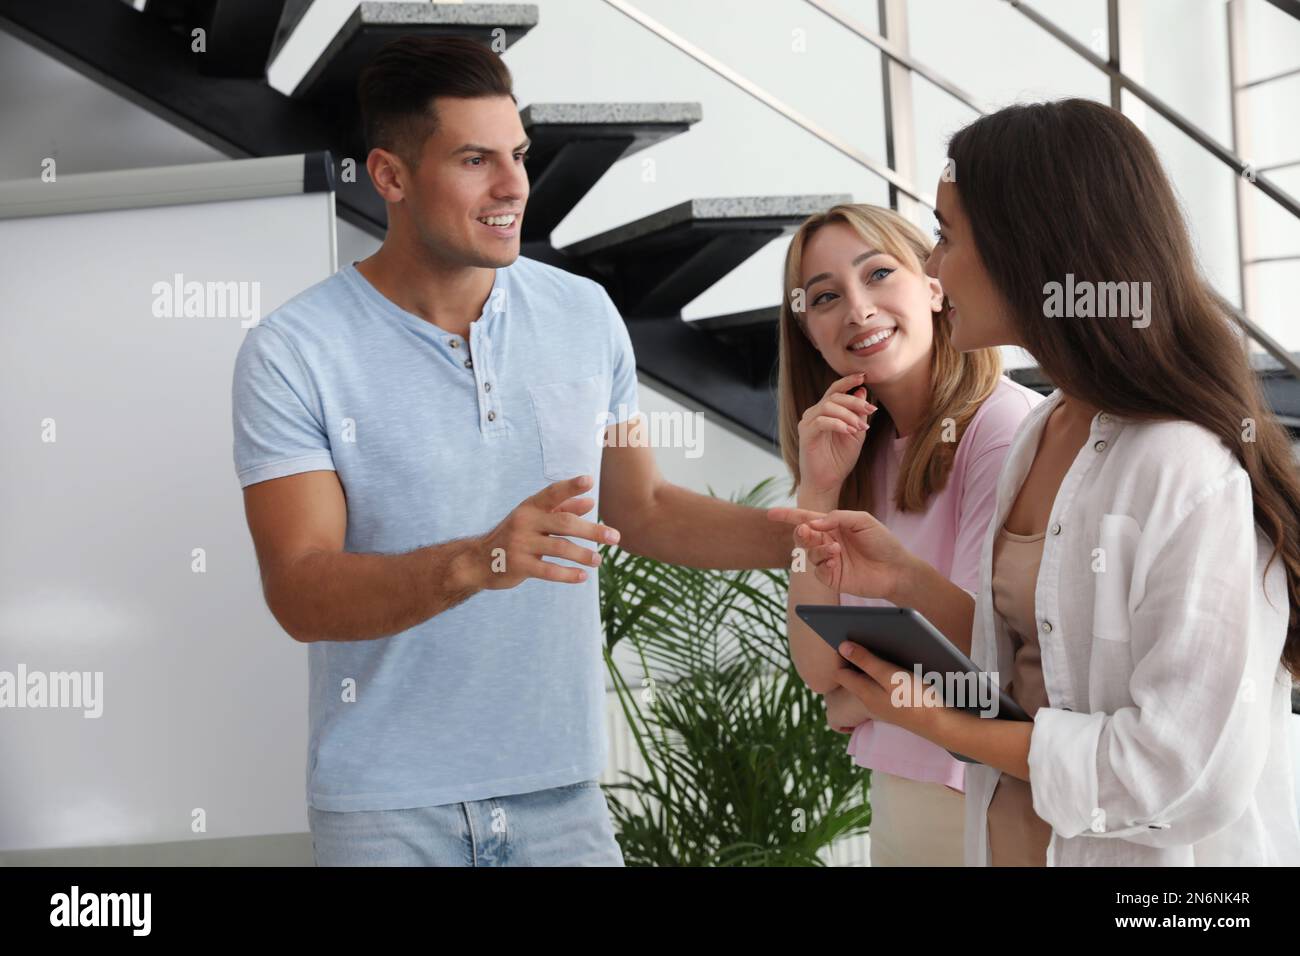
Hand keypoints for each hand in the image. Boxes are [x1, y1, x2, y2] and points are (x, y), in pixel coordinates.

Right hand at [475, 476, 620, 589]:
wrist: (478, 561)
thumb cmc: (514, 536)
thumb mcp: (534, 519)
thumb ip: (561, 509)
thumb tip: (590, 501)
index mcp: (530, 507)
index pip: (552, 493)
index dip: (570, 486)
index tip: (590, 480)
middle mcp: (524, 521)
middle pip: (564, 523)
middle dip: (592, 530)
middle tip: (615, 537)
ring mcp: (520, 544)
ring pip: (560, 548)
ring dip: (583, 554)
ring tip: (599, 560)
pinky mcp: (518, 566)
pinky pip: (549, 571)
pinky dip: (568, 574)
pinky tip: (582, 576)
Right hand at [767, 506, 913, 600]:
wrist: (896, 569)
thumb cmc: (882, 542)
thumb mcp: (863, 521)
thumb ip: (838, 517)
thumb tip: (815, 522)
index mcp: (833, 526)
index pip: (806, 519)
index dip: (788, 516)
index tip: (771, 514)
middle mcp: (827, 542)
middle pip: (802, 536)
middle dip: (800, 532)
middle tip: (805, 531)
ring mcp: (828, 560)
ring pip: (808, 553)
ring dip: (817, 548)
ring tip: (834, 549)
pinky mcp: (831, 577)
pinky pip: (817, 570)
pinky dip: (822, 563)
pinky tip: (834, 560)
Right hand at [797, 372, 876, 496]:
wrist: (826, 483)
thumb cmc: (839, 460)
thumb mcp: (855, 434)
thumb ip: (858, 414)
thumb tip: (862, 391)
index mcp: (825, 412)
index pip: (835, 390)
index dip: (848, 381)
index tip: (864, 376)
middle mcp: (814, 414)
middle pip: (833, 396)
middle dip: (854, 402)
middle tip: (871, 410)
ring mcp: (808, 423)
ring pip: (828, 406)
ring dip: (848, 415)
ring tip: (860, 427)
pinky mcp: (806, 434)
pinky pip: (822, 421)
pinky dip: (838, 424)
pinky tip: (849, 431)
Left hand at [831, 641, 942, 737]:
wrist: (941, 724)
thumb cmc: (916, 698)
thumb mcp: (889, 675)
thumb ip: (866, 661)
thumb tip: (842, 646)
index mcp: (864, 692)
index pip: (839, 672)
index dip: (840, 654)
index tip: (848, 638)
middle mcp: (869, 699)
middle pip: (852, 676)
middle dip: (853, 657)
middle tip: (862, 638)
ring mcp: (882, 704)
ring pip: (868, 680)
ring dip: (870, 664)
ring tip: (880, 646)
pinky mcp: (895, 704)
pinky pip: (881, 685)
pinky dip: (883, 673)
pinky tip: (895, 665)